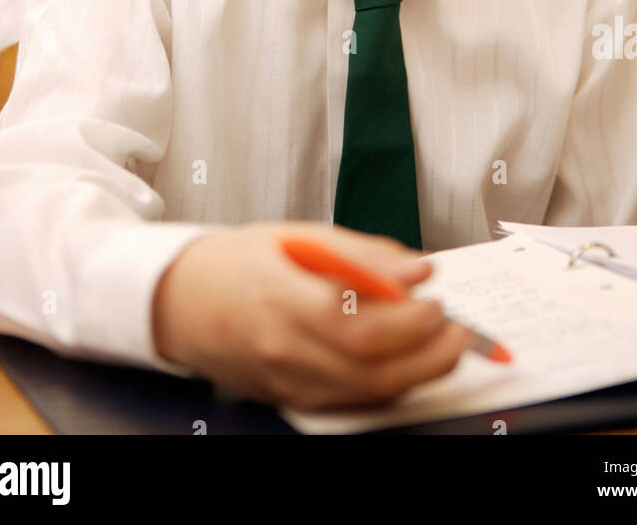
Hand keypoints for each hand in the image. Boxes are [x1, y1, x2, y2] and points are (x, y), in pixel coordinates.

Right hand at [151, 220, 471, 410]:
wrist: (181, 302)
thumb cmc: (237, 262)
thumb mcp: (297, 236)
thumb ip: (362, 253)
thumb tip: (418, 270)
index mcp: (281, 298)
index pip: (355, 321)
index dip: (407, 316)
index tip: (435, 295)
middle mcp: (284, 348)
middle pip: (371, 368)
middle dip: (428, 350)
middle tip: (455, 324)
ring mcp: (288, 381)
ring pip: (369, 392)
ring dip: (418, 371)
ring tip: (440, 339)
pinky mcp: (294, 399)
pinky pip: (354, 401)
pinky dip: (389, 383)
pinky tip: (406, 358)